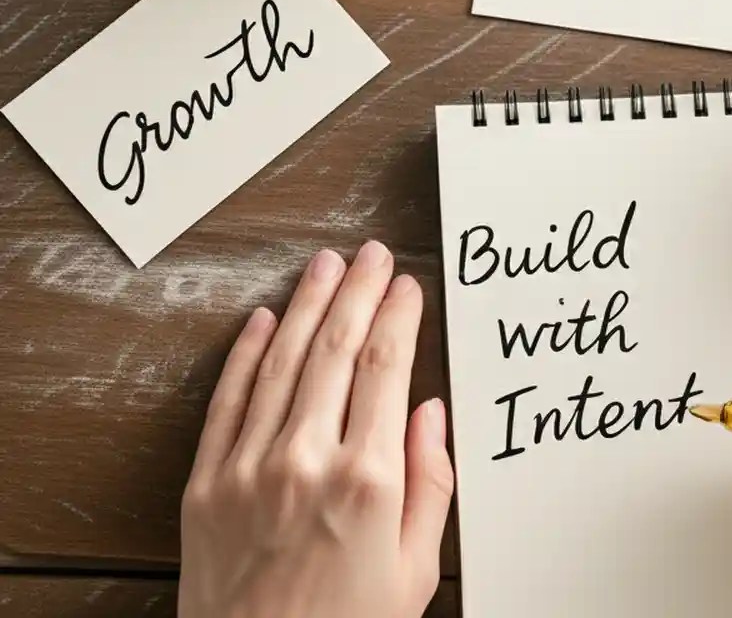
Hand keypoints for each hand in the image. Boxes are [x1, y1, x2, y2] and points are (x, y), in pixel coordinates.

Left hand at [179, 241, 453, 617]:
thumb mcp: (415, 569)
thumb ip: (430, 483)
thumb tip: (431, 414)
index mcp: (369, 479)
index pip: (388, 369)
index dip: (400, 316)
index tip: (408, 287)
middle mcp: (308, 460)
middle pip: (338, 350)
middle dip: (359, 292)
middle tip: (371, 255)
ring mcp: (251, 467)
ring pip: (284, 361)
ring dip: (308, 305)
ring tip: (325, 266)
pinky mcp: (208, 482)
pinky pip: (230, 400)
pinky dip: (247, 353)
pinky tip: (266, 320)